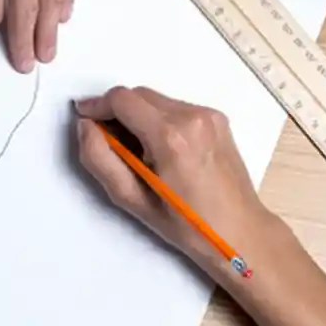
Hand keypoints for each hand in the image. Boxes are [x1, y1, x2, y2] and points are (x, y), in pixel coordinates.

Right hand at [74, 86, 278, 280]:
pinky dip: (159, 120)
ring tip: (138, 150)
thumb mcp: (132, 199)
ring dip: (138, 115)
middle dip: (117, 111)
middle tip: (109, 142)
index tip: (85, 118)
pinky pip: (175, 107)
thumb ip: (99, 158)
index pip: (121, 99)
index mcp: (170, 137)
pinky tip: (161, 149)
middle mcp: (192, 116)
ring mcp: (208, 115)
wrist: (240, 231)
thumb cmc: (186, 224)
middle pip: (138, 95)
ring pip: (156, 100)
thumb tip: (85, 126)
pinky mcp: (217, 118)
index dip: (97, 106)